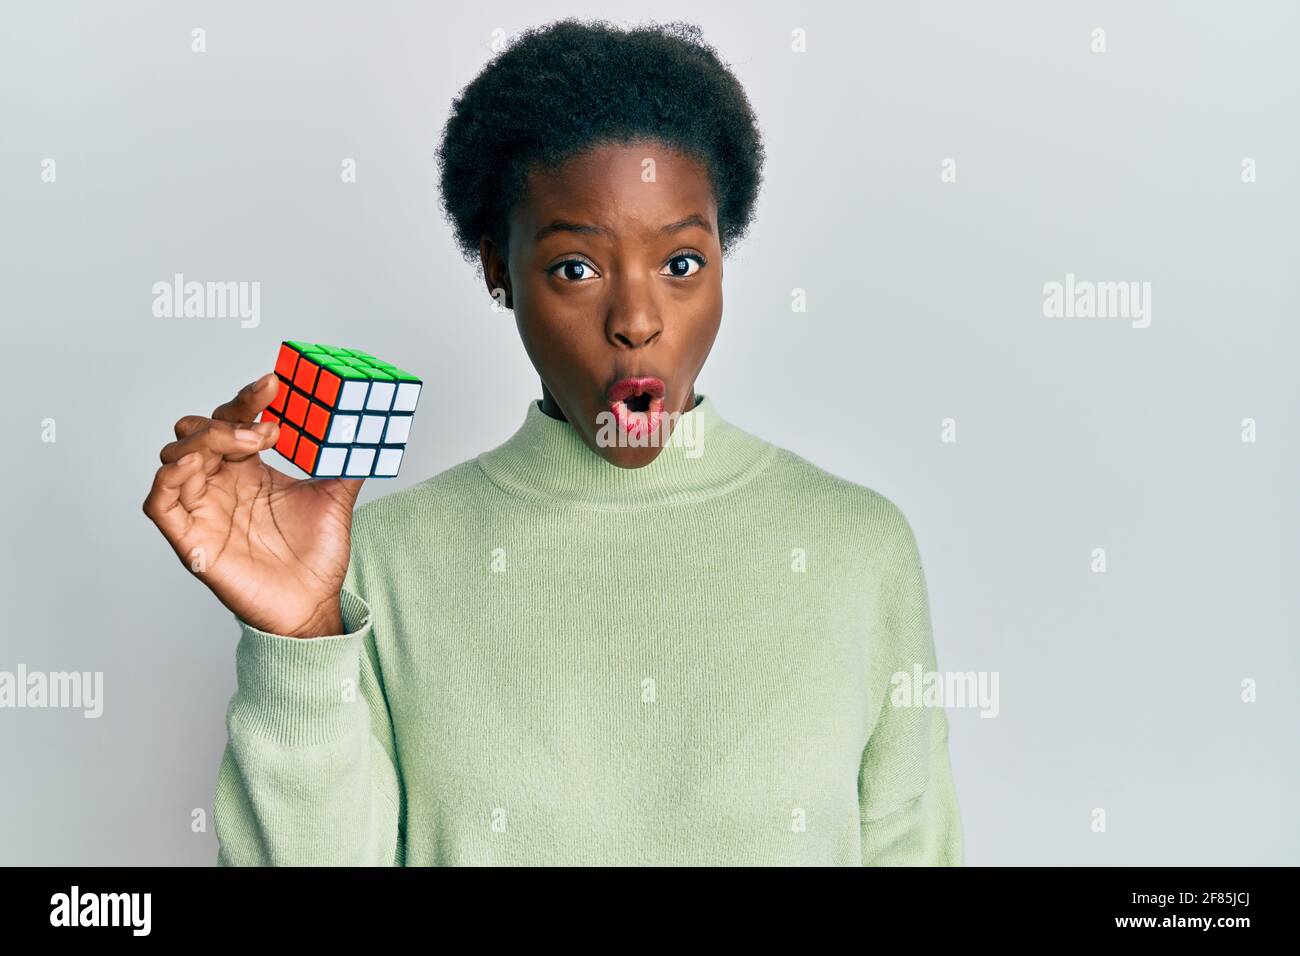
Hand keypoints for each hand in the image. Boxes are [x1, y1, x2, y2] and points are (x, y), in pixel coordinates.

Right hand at [142, 372, 364, 637]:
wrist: (313, 604)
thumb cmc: (317, 555)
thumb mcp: (338, 497)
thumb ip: (348, 461)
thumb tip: (371, 427)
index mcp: (249, 469)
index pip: (236, 419)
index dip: (249, 398)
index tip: (274, 383)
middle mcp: (220, 483)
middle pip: (200, 431)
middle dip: (228, 420)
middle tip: (268, 428)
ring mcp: (202, 509)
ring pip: (175, 457)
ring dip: (204, 440)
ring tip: (247, 446)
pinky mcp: (189, 539)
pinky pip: (159, 502)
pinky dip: (169, 478)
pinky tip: (197, 464)